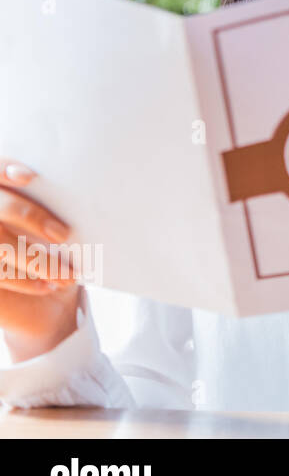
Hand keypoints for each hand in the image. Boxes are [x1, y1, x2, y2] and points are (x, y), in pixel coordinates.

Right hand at [0, 159, 81, 361]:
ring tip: (66, 275)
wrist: (42, 305)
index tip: (29, 176)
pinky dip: (24, 282)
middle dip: (29, 216)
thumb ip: (58, 206)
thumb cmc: (55, 249)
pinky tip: (48, 287)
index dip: (4, 170)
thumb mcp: (58, 224)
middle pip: (1, 207)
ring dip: (35, 260)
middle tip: (62, 234)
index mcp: (3, 193)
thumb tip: (93, 188)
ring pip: (0, 247)